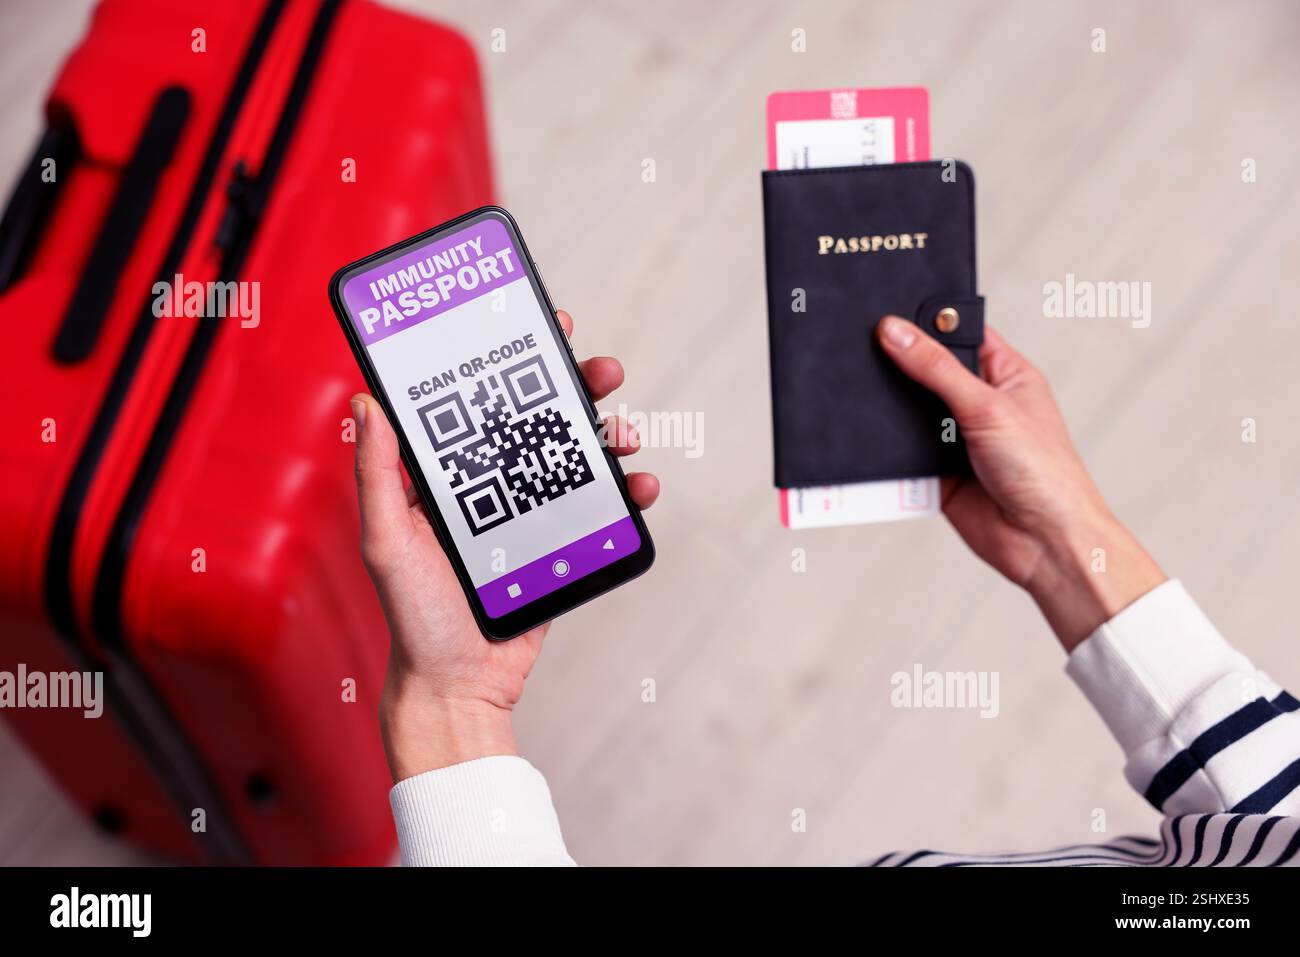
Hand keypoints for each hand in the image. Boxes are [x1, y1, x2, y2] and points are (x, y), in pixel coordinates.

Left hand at [353, 309, 659, 781]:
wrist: (460, 686)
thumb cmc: (413, 618)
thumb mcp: (386, 542)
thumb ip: (378, 475)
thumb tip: (365, 402)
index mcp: (447, 474)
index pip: (478, 401)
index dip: (507, 360)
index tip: (533, 324)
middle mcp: (491, 484)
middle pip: (539, 417)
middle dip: (574, 385)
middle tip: (600, 368)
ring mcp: (531, 512)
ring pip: (577, 454)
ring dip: (608, 432)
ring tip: (625, 431)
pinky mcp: (564, 543)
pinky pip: (601, 506)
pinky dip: (628, 490)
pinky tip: (640, 485)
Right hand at [876, 316, 1164, 650]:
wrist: (1042, 544)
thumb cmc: (1044, 472)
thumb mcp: (987, 407)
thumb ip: (936, 370)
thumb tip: (894, 332)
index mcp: (1005, 374)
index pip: (958, 333)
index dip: (926, 321)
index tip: (886, 310)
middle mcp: (979, 403)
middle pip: (926, 371)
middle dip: (897, 366)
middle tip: (860, 348)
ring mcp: (955, 438)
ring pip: (908, 412)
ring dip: (888, 410)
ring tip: (856, 391)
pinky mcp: (935, 472)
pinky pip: (899, 452)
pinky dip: (883, 449)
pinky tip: (864, 437)